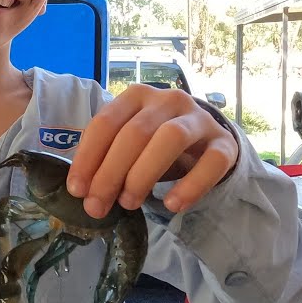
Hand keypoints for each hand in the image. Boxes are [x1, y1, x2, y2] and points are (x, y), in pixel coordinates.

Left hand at [66, 84, 238, 217]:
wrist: (207, 140)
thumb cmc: (156, 142)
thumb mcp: (129, 143)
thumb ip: (107, 158)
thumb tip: (83, 190)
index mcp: (138, 96)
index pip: (106, 122)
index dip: (89, 157)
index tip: (77, 190)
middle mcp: (168, 100)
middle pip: (135, 132)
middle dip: (111, 173)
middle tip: (97, 206)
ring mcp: (199, 119)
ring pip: (171, 138)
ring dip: (143, 175)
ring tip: (129, 204)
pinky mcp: (224, 143)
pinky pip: (211, 163)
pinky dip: (190, 186)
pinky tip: (172, 205)